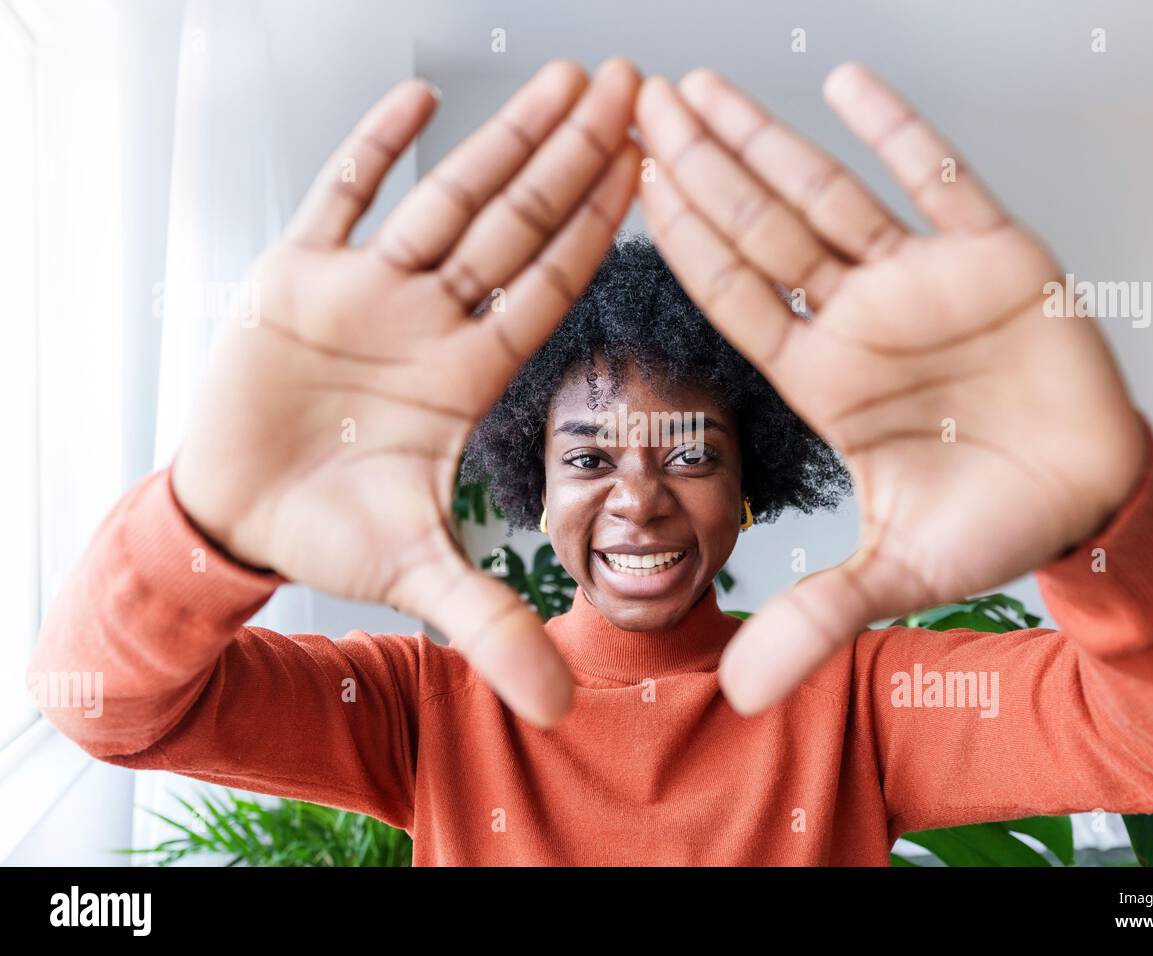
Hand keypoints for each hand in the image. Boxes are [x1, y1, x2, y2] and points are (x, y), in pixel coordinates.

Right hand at [172, 58, 641, 727]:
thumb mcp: (418, 575)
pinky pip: (339, 200)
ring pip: (447, 198)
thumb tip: (564, 707)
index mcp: (466, 373)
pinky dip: (373, 152)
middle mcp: (428, 319)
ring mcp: (365, 291)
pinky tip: (419, 102)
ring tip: (566, 79)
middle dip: (575, 156)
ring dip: (503, 138)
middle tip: (637, 88)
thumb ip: (491, 625)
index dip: (602, 231)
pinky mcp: (292, 278)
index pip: (549, 286)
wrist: (240, 516)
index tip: (656, 173)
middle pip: (517, 223)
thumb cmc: (331, 534)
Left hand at [635, 64, 1148, 715]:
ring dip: (767, 141)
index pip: (736, 302)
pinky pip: (942, 181)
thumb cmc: (992, 525)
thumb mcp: (894, 576)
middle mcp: (859, 320)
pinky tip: (846, 83)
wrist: (1089, 501)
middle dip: (700, 173)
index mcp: (824, 380)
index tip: (629, 192)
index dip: (684, 247)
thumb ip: (817, 619)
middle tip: (636, 108)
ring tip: (701, 89)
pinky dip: (899, 132)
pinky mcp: (995, 257)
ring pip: (830, 197)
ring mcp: (921, 282)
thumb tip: (740, 698)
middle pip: (761, 233)